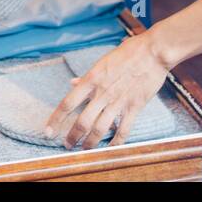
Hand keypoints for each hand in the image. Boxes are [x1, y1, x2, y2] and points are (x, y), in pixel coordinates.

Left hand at [44, 33, 169, 148]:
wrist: (153, 51)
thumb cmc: (129, 52)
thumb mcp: (103, 61)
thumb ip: (88, 76)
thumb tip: (73, 83)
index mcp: (92, 79)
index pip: (68, 103)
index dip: (56, 119)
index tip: (48, 131)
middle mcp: (102, 93)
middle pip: (82, 122)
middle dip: (72, 137)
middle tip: (68, 145)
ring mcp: (118, 101)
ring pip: (99, 129)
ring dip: (90, 143)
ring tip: (85, 150)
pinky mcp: (134, 107)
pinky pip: (123, 130)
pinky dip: (116, 142)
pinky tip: (110, 148)